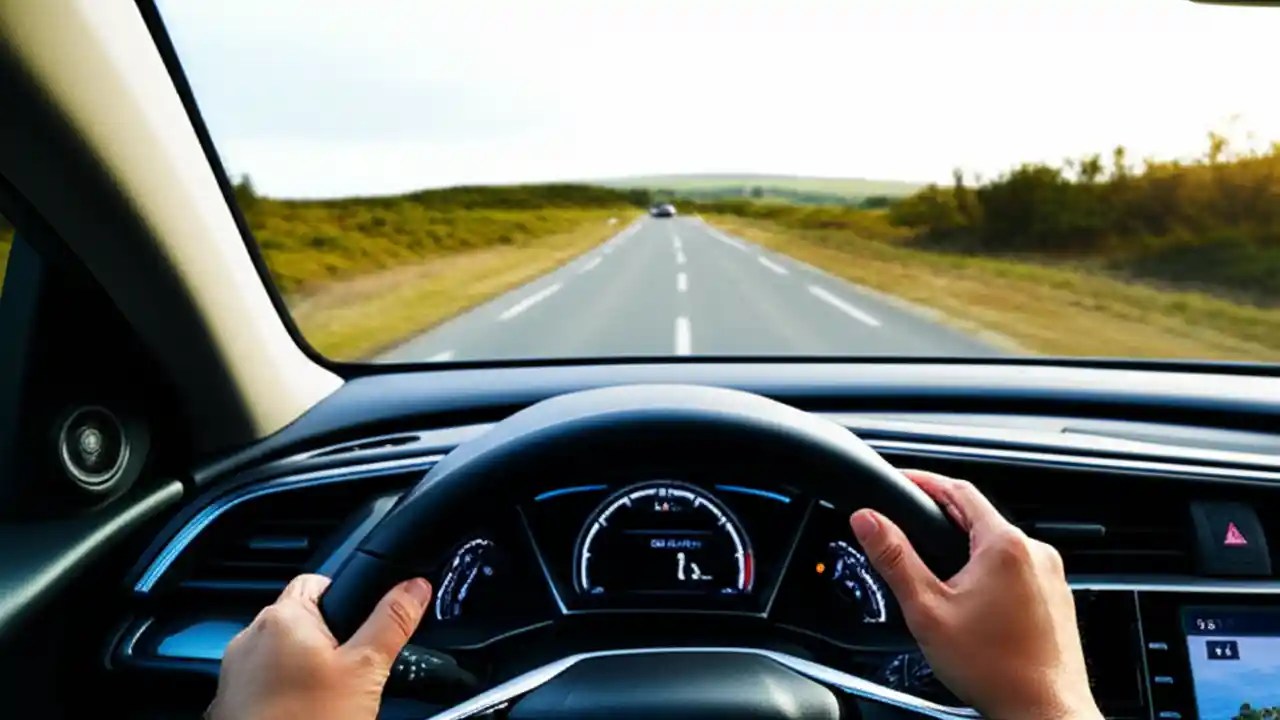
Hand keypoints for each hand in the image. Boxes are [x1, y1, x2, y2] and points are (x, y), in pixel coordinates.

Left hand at [207, 574, 432, 719]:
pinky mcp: (231, 700)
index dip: (348, 602)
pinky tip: (305, 713)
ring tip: (327, 700)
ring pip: (285, 654)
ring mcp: (236, 671)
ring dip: (306, 668)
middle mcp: (250, 636)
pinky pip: (266, 682)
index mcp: (283, 617)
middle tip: (350, 674)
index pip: (319, 582)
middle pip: (304, 621)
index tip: (362, 630)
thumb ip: (392, 621)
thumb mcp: (367, 670)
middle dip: (330, 643)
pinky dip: (286, 692)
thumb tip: (414, 587)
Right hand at [850, 470, 1101, 719]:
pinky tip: (972, 601)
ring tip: (937, 571)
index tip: (902, 480)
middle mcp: (1036, 552)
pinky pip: (1018, 570)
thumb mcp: (927, 610)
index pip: (958, 490)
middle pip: (979, 517)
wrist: (1044, 712)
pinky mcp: (1057, 599)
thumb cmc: (994, 669)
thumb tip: (868, 520)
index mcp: (1004, 545)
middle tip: (910, 526)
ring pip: (999, 545)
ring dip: (967, 548)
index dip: (924, 481)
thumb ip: (894, 559)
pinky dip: (990, 573)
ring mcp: (1051, 576)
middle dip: (942, 518)